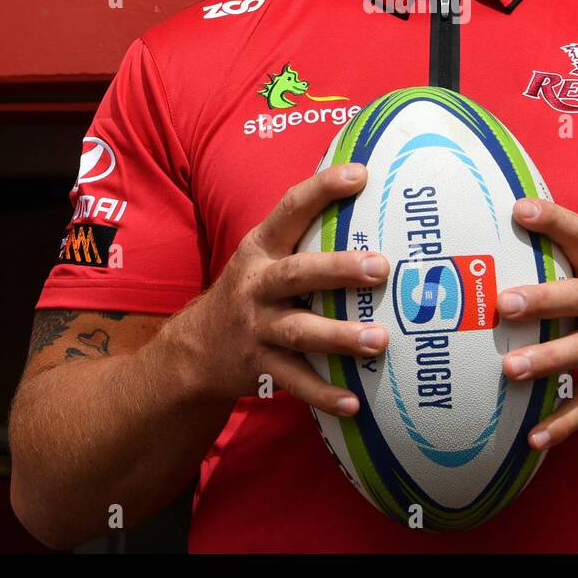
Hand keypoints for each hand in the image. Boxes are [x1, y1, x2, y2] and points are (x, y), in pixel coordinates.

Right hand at [156, 163, 387, 417]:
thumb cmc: (253, 289)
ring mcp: (256, 327)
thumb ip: (304, 230)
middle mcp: (256, 284)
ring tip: (379, 340)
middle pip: (297, 274)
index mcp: (262, 248)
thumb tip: (364, 187)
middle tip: (381, 267)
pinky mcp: (259, 366)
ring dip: (339, 336)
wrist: (196, 348)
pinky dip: (323, 393)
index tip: (360, 174)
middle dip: (339, 269)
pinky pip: (295, 381)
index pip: (291, 209)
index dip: (322, 189)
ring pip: (299, 331)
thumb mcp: (265, 254)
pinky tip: (355, 402)